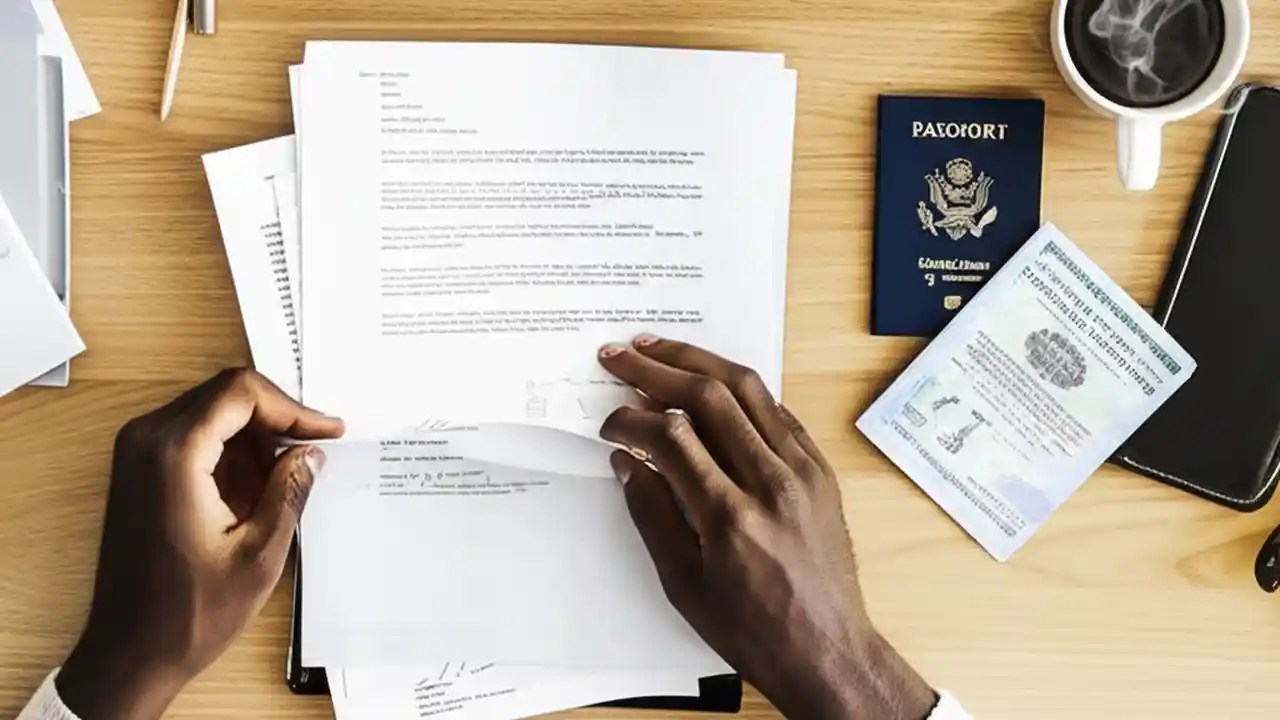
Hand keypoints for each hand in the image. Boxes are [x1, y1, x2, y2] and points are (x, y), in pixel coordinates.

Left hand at [56, 369, 343, 719]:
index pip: (241, 392)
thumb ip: (288, 491)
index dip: (293, 407)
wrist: (131, 650)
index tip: (326, 432)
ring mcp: (136, 454)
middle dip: (277, 419)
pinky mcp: (138, 470)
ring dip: (255, 437)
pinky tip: (257, 488)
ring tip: (287, 479)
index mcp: (173, 455)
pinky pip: (194, 435)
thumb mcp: (260, 553)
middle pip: (226, 395)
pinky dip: (231, 450)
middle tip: (316, 450)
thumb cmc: (187, 612)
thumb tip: (311, 452)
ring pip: (212, 411)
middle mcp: (146, 441)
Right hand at [598, 335, 935, 719]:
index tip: (609, 424)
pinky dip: (740, 390)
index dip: (631, 420)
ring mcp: (803, 471)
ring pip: (748, 390)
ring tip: (660, 348)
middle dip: (657, 369)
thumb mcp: (684, 585)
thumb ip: (652, 515)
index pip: (671, 437)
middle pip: (709, 397)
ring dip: (699, 363)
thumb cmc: (754, 630)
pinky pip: (777, 412)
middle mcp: (772, 482)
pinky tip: (712, 383)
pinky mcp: (820, 470)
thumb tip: (628, 462)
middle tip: (620, 354)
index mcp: (731, 517)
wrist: (828, 651)